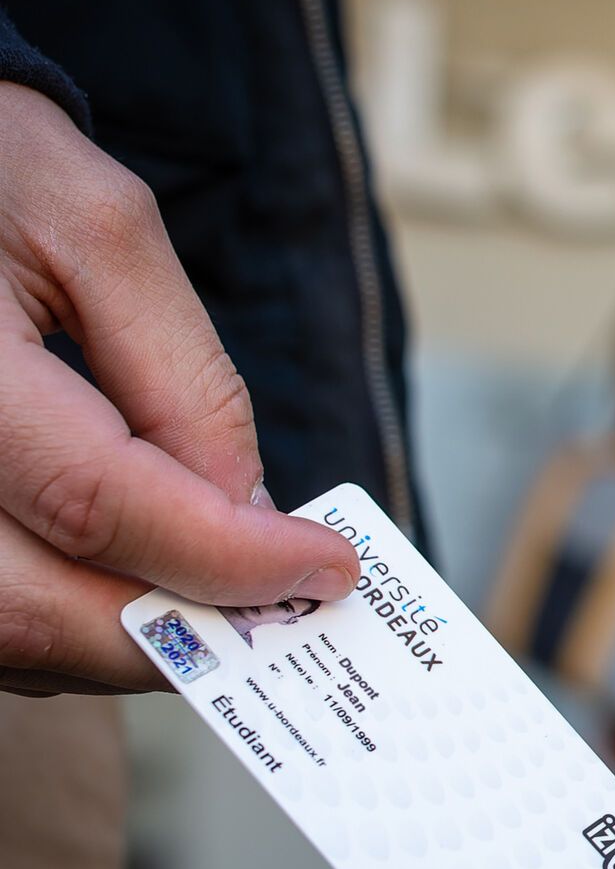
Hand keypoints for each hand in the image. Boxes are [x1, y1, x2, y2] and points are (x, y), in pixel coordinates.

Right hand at [0, 83, 358, 694]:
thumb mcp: (98, 228)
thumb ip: (182, 375)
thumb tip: (248, 509)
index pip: (96, 505)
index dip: (228, 557)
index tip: (329, 566)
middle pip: (39, 611)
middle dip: (185, 629)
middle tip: (286, 607)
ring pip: (9, 640)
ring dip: (129, 638)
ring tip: (221, 591)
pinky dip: (72, 621)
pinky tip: (139, 578)